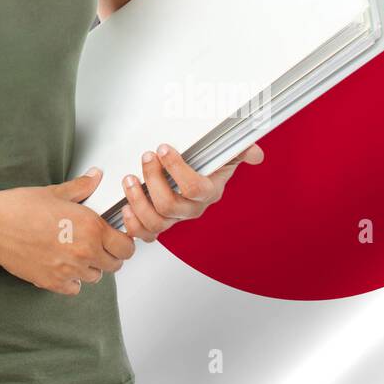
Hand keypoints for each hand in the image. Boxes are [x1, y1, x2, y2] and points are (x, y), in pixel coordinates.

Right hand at [0, 168, 135, 294]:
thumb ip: (81, 187)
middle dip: (109, 255)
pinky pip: (74, 288)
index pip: (126, 246)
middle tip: (96, 246)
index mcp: (91, 227)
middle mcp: (85, 251)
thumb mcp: (55, 192)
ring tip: (75, 254)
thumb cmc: (19, 208)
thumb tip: (95, 177)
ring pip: (95, 276)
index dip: (123, 242)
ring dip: (90, 267)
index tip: (116, 238)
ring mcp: (69, 270)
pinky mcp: (53, 282)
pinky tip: (62, 266)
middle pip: (115, 264)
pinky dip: (71, 280)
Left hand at [120, 143, 264, 241]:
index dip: (176, 168)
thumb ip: (241, 150)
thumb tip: (256, 155)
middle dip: (153, 179)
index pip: (194, 188)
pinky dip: (133, 224)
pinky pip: (146, 234)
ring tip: (130, 179)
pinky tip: (126, 206)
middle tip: (146, 157)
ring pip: (156, 222)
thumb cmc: (208, 163)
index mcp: (209, 192)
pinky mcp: (158, 223)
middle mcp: (192, 209)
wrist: (198, 174)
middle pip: (170, 205)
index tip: (163, 148)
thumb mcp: (227, 152)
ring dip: (138, 200)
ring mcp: (175, 219)